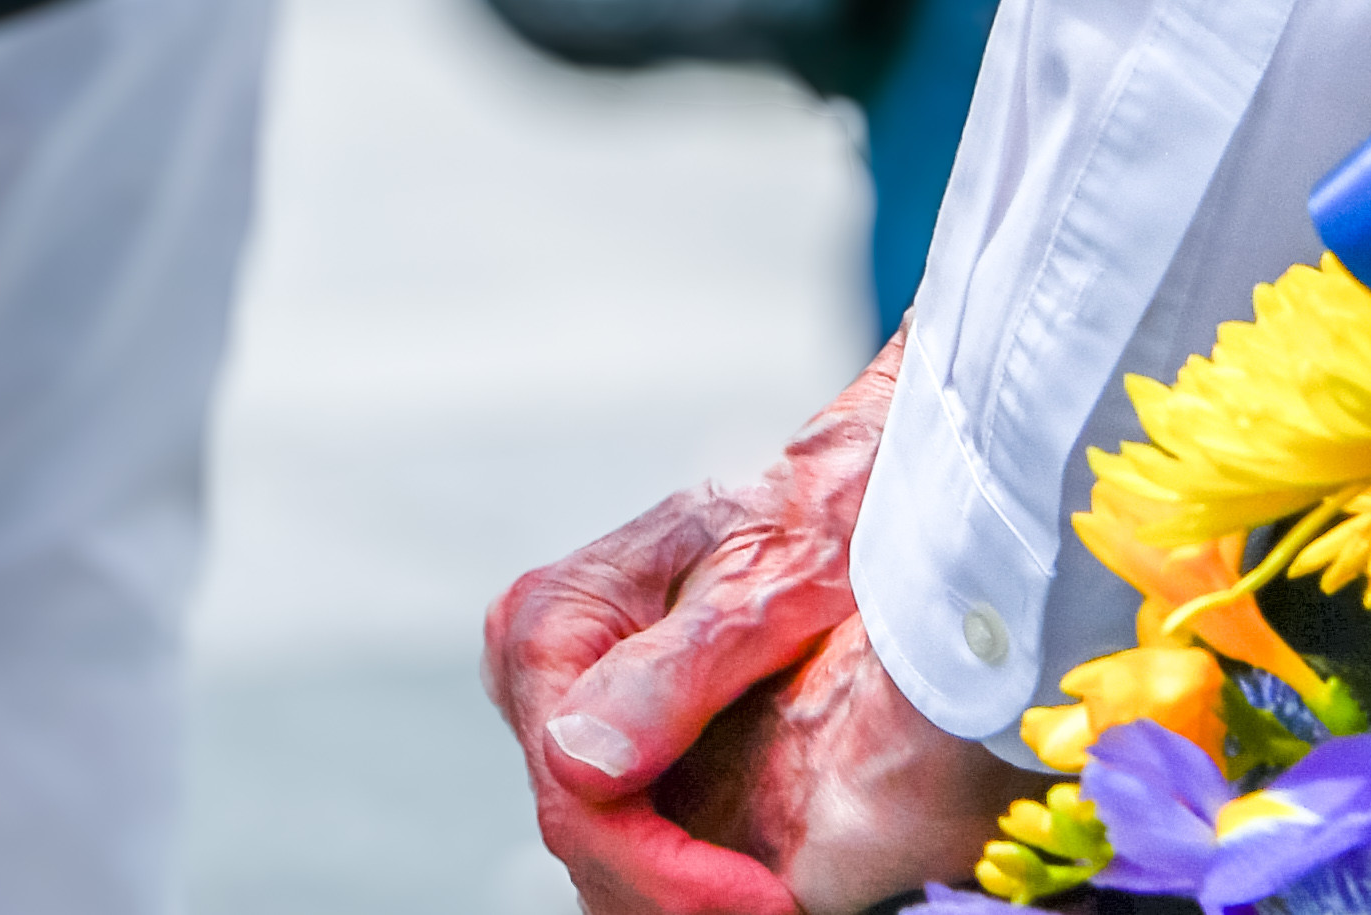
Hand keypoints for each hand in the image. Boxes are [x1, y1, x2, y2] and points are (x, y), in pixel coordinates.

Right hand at [487, 350, 1014, 911]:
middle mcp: (535, 671)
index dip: (667, 872)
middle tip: (783, 909)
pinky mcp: (603, 744)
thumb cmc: (810, 518)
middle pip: (582, 835)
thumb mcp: (767, 583)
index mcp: (551, 621)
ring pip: (597, 852)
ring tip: (772, 898)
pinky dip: (683, 873)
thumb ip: (677, 670)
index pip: (577, 795)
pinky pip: (625, 835)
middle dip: (677, 894)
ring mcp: (563, 713)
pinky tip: (749, 880)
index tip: (769, 902)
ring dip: (679, 893)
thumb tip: (581, 764)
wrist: (835, 497)